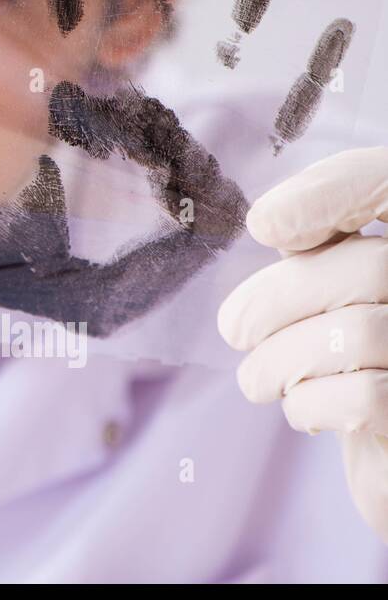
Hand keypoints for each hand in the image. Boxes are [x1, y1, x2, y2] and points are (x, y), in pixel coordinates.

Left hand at [218, 146, 387, 543]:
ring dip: (280, 360)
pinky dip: (310, 403)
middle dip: (277, 299)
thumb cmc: (359, 365)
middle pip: (366, 266)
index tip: (263, 225)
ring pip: (359, 333)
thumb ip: (322, 254)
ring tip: (257, 378)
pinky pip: (365, 397)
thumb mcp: (338, 297)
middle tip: (233, 330)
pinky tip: (303, 409)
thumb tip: (272, 225)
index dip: (333, 190)